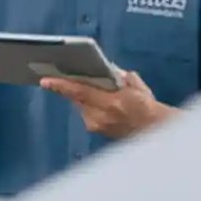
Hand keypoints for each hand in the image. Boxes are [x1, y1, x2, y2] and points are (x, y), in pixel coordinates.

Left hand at [40, 70, 174, 138]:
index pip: (80, 92)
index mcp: (112, 103)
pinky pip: (86, 113)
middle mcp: (101, 117)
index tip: (45, 81)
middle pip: (76, 98)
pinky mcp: (97, 131)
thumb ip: (119, 76)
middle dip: (71, 87)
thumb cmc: (147, 107)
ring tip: (91, 88)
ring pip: (80, 106)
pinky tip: (97, 101)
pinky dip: (89, 105)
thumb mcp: (136, 86)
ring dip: (82, 97)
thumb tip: (105, 68)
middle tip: (64, 75)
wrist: (156, 132)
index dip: (61, 86)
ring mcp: (98, 126)